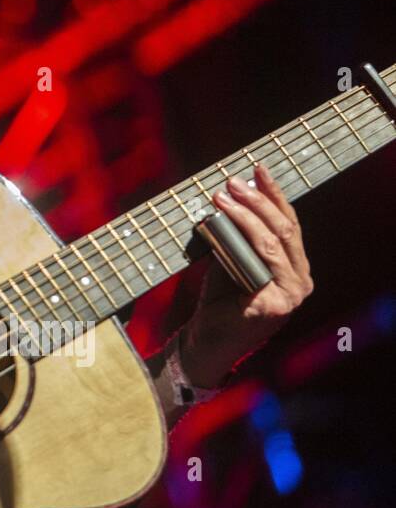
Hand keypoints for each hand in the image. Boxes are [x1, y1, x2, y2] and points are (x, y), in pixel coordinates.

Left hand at [183, 163, 313, 386]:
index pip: (290, 223)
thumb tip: (232, 197)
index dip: (275, 194)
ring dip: (246, 214)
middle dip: (258, 199)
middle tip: (232, 181)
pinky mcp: (276, 304)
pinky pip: (257, 262)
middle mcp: (301, 280)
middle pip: (285, 228)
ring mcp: (292, 294)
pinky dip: (239, 239)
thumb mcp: (233, 261)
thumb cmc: (220, 300)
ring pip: (272, 242)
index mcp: (295, 267)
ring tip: (221, 196)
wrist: (207, 340)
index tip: (258, 168)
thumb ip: (239, 236)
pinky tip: (221, 223)